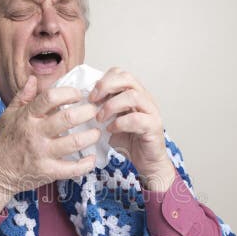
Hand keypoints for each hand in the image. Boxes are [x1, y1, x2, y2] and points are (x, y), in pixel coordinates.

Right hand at [0, 76, 100, 212]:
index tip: (79, 95)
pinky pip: (72, 168)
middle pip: (68, 118)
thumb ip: (23, 97)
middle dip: (87, 112)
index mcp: (27, 117)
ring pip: (74, 142)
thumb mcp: (8, 115)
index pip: (50, 98)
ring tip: (96, 132)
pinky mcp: (47, 171)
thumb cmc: (3, 142)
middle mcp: (35, 134)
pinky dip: (86, 164)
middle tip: (95, 111)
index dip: (69, 93)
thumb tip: (34, 79)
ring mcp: (42, 154)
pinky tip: (91, 158)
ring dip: (91, 136)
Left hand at [89, 67, 175, 190]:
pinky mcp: (153, 126)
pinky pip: (137, 119)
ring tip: (100, 118)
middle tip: (93, 101)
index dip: (103, 80)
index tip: (90, 95)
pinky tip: (111, 130)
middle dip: (106, 86)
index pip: (120, 73)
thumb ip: (102, 108)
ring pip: (133, 96)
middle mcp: (144, 98)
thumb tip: (82, 102)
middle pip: (127, 78)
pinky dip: (120, 123)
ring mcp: (151, 111)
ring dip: (111, 105)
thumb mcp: (111, 120)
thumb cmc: (129, 140)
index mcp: (134, 93)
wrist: (147, 162)